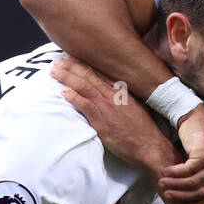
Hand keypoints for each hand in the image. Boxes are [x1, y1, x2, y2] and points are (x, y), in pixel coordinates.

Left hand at [52, 57, 175, 173]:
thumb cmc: (143, 130)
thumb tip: (112, 92)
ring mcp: (107, 108)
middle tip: (57, 61)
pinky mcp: (102, 122)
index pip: (98, 73)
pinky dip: (74, 97)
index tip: (70, 58)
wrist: (149, 146)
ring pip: (84, 87)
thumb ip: (121, 98)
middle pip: (88, 76)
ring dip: (67, 77)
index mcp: (120, 92)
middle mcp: (113, 96)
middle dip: (71, 67)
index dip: (83, 64)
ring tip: (54, 71)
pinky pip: (85, 106)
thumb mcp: (135, 107)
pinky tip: (63, 91)